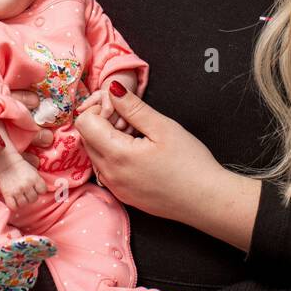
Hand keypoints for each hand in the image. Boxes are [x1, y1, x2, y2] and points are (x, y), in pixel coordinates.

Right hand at [0, 160, 49, 211]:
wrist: (5, 164)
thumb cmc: (21, 167)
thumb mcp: (33, 170)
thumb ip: (38, 180)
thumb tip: (43, 190)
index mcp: (35, 178)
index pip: (43, 191)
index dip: (40, 190)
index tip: (36, 188)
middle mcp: (27, 185)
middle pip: (34, 199)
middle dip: (31, 196)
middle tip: (27, 193)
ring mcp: (17, 191)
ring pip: (24, 204)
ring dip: (23, 201)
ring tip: (20, 196)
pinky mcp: (8, 194)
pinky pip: (14, 206)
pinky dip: (14, 205)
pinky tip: (14, 201)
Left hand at [73, 79, 222, 222]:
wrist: (207, 201)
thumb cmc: (190, 164)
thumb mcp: (162, 127)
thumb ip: (132, 107)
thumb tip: (111, 89)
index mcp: (116, 155)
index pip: (84, 122)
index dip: (100, 108)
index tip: (123, 109)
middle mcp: (108, 175)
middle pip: (86, 137)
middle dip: (103, 123)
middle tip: (132, 121)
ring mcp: (114, 188)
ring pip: (95, 153)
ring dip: (108, 140)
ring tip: (138, 137)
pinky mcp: (122, 195)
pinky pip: (106, 169)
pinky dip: (115, 156)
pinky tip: (140, 154)